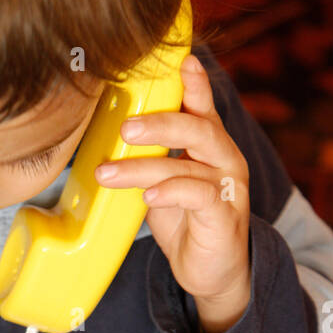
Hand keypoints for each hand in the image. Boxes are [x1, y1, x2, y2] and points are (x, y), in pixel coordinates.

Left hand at [95, 55, 251, 332]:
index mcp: (209, 145)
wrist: (211, 273)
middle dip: (160, 122)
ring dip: (143, 167)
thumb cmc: (186, 223)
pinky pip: (199, 196)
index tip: (180, 59)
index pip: (202, 107)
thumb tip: (105, 139)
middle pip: (199, 127)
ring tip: (107, 173)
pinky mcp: (224, 216)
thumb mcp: (163, 184)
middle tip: (123, 128)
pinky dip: (171, 192)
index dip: (194, 82)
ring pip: (189, 164)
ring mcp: (228, 187)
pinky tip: (149, 197)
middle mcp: (224, 159)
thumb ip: (148, 159)